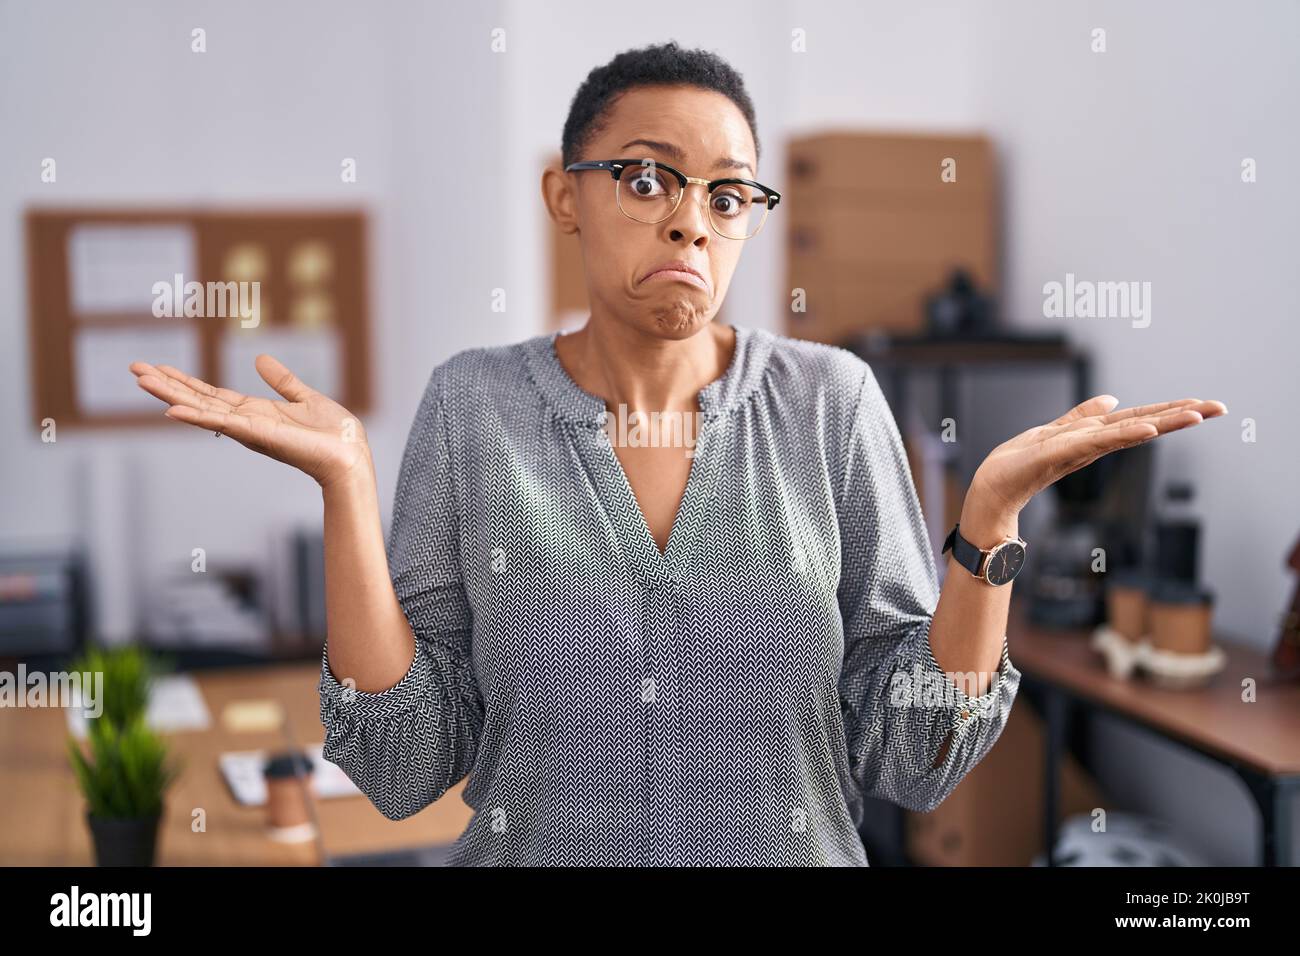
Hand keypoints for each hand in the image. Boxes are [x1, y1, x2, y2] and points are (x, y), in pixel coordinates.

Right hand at [129, 355, 370, 488]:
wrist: (350, 454)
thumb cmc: (334, 434)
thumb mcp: (304, 397)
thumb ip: (282, 380)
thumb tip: (260, 359)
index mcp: (255, 411)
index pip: (211, 394)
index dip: (184, 380)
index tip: (158, 367)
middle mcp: (245, 421)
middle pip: (197, 400)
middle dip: (166, 385)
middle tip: (134, 368)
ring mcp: (247, 429)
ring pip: (201, 410)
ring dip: (170, 396)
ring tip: (141, 381)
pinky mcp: (257, 434)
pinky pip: (220, 423)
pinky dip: (196, 416)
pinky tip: (171, 409)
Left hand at [963, 394, 1227, 534]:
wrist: (992, 488)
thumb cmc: (1020, 463)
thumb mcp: (1055, 431)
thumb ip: (1082, 416)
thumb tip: (1112, 399)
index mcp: (1093, 436)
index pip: (1139, 418)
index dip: (1171, 410)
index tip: (1206, 404)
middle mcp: (1092, 444)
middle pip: (1144, 424)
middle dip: (1180, 415)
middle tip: (1220, 407)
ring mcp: (1079, 450)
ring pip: (1127, 432)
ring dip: (1162, 422)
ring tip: (1195, 414)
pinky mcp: (1059, 454)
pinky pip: (1096, 442)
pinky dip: (1122, 435)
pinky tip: (1147, 429)